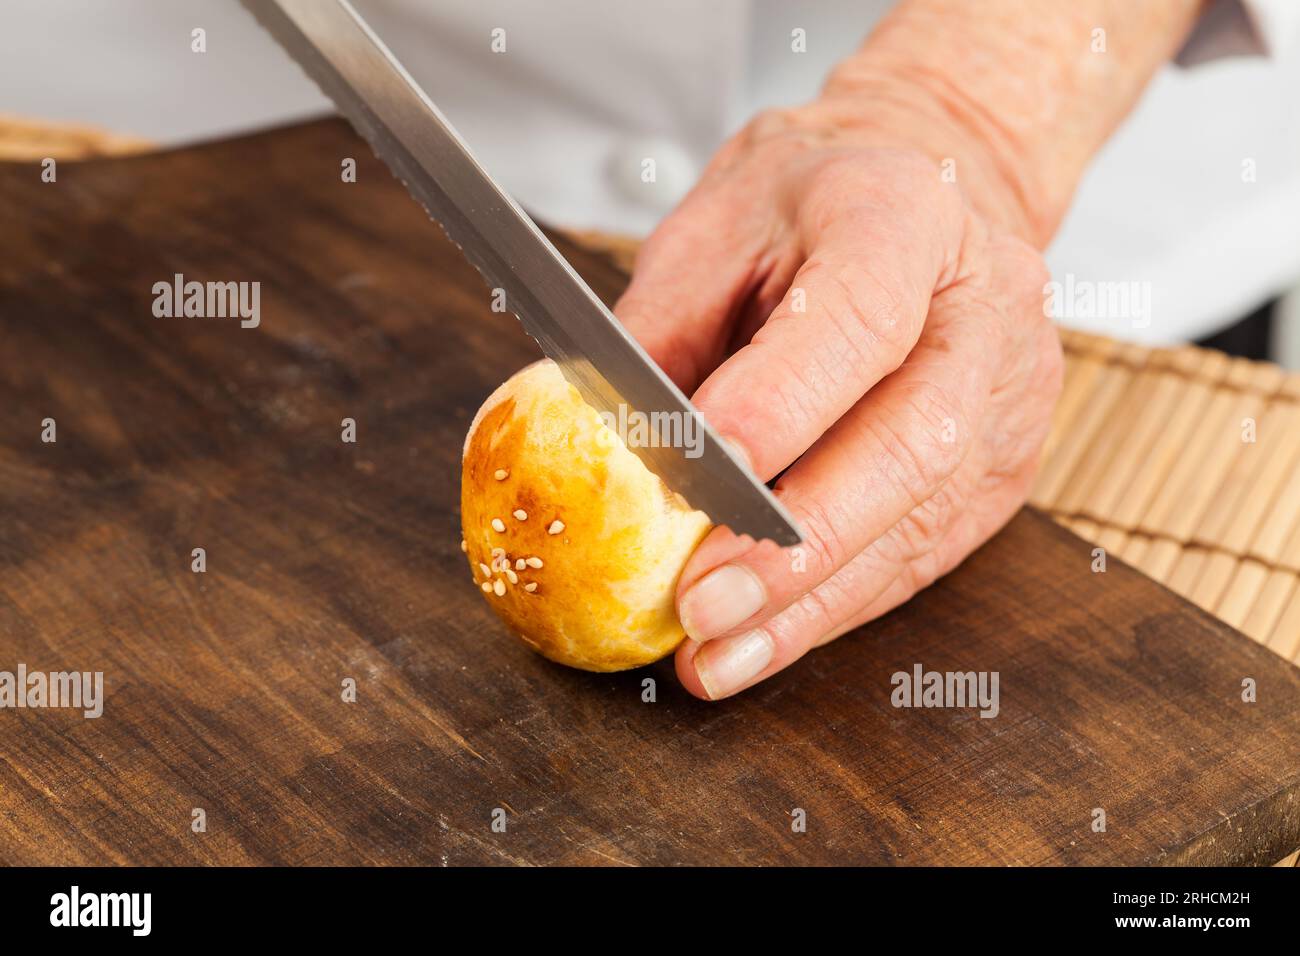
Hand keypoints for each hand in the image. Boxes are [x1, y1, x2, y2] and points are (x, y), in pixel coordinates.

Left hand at [615, 92, 1063, 698]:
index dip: (781, 405)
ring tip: (717, 652)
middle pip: (913, 443)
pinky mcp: (1002, 468)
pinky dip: (835, 605)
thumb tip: (610, 463)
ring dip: (811, 602)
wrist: (923, 195)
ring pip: (920, 523)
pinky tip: (766, 638)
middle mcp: (982, 309)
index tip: (696, 473)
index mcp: (904, 214)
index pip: (858, 320)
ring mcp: (1009, 397)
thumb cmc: (801, 208)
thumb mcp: (707, 232)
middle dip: (799, 541)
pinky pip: (922, 555)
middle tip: (700, 601)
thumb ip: (659, 338)